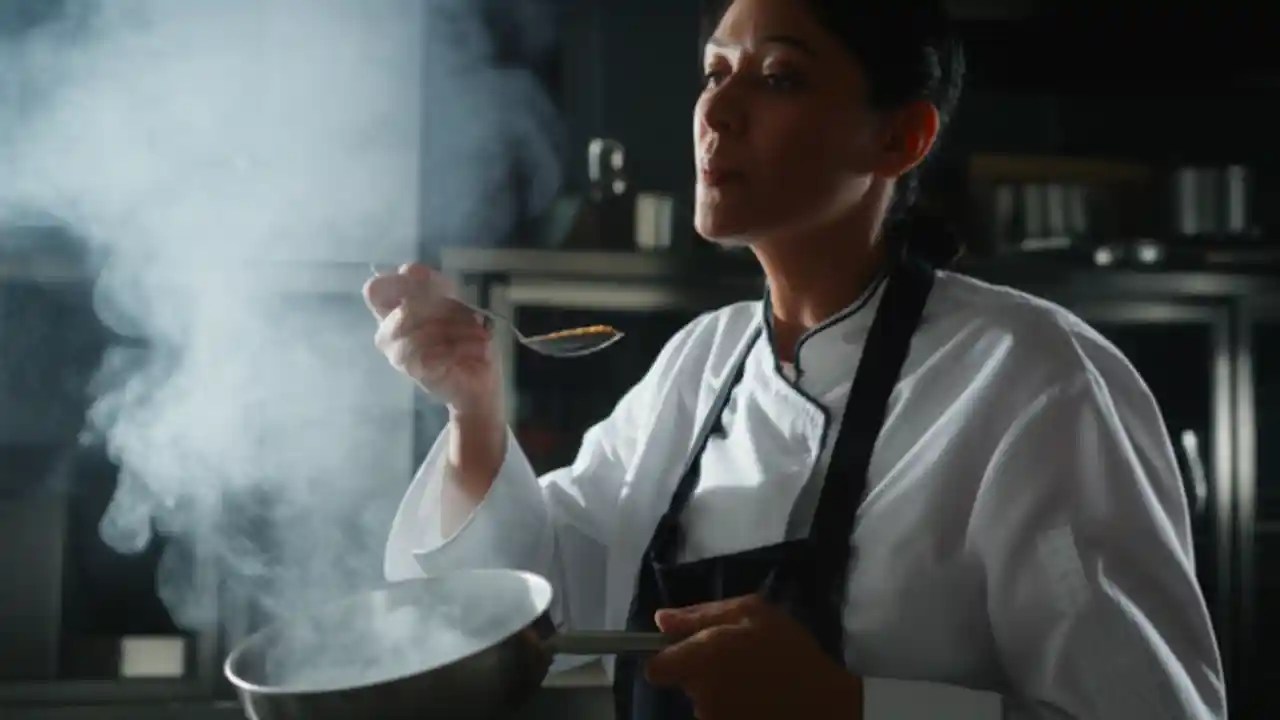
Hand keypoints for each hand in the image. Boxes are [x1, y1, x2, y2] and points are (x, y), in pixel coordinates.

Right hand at [363, 263, 500, 415]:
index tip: (437, 288)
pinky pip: (432, 354)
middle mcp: (388, 333)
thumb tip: (409, 269)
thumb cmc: (464, 339)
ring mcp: (397, 355)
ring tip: (480, 336)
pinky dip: (460, 349)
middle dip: (446, 312)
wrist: (481, 378)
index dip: (403, 283)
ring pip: (421, 333)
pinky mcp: (414, 373)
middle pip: (407, 310)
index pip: (376, 291)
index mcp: (394, 312)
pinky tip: (477, 350)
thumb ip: (432, 285)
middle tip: (473, 319)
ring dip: (459, 331)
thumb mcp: (454, 304)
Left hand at [645, 594, 862, 719]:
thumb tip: (661, 620)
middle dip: (700, 670)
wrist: (824, 702)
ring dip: (718, 689)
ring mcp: (714, 717)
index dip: (665, 659)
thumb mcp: (753, 612)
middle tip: (735, 659)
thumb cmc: (790, 650)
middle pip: (682, 682)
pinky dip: (732, 706)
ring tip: (751, 678)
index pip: (656, 669)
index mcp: (704, 657)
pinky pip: (718, 714)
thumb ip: (701, 615)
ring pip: (701, 699)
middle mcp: (702, 693)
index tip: (684, 652)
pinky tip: (755, 697)